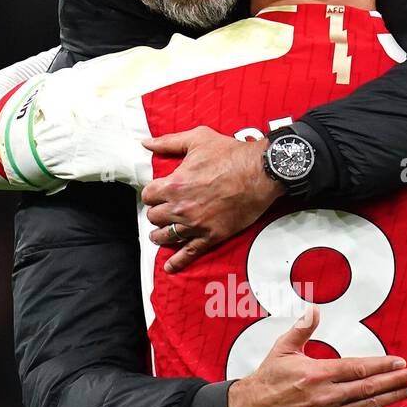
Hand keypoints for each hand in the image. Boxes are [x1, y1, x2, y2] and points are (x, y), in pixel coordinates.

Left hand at [141, 128, 279, 271]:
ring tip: (159, 235)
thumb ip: (169, 142)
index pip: (148, 196)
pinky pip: (189, 253)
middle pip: (154, 217)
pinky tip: (170, 267)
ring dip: (160, 235)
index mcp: (174, 184)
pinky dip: (177, 262)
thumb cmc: (231, 154)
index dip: (151, 194)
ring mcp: (195, 225)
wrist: (260, 173)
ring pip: (166, 236)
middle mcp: (181, 208)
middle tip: (161, 211)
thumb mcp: (197, 139)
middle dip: (156, 213)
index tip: (156, 193)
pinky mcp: (211, 236)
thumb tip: (146, 143)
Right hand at [226, 308, 406, 406]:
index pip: (357, 369)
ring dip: (394, 399)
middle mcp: (325, 397)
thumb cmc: (268, 378)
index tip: (400, 361)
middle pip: (368, 389)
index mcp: (316, 374)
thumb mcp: (282, 349)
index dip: (381, 365)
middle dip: (395, 381)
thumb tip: (314, 310)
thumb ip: (301, 329)